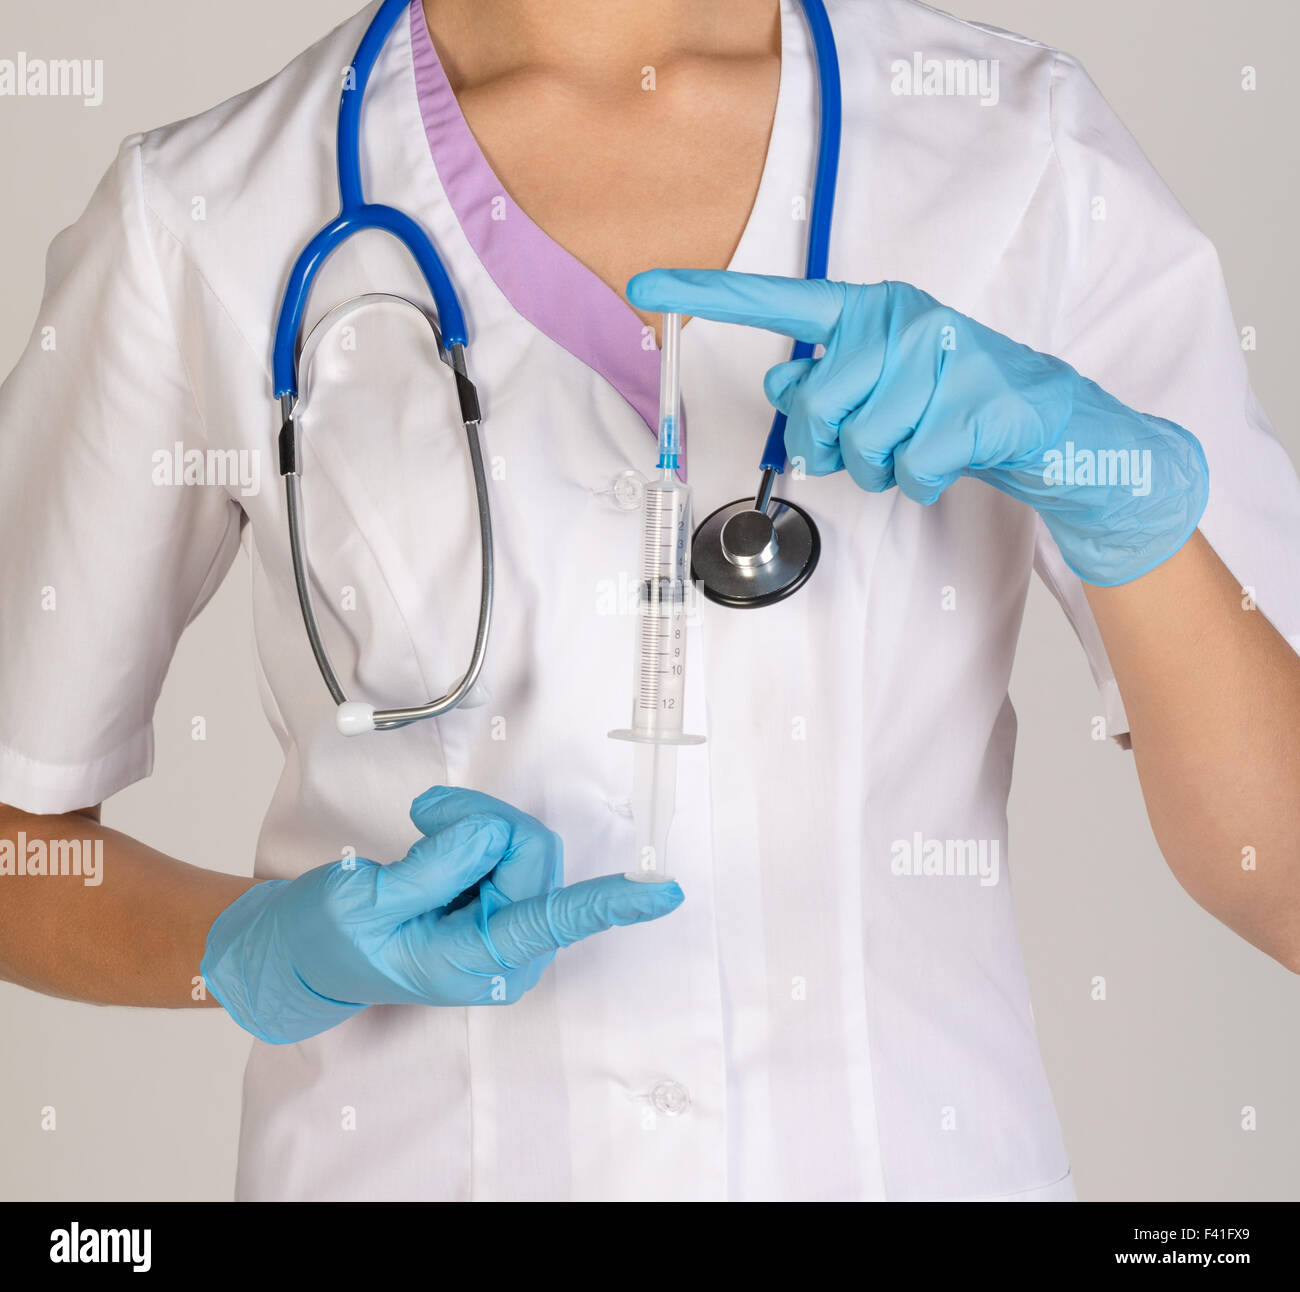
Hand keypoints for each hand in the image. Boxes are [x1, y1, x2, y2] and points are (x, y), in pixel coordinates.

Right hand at [200, 786, 683, 1042]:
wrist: (307, 951)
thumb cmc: (329, 938)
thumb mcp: (364, 903)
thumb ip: (431, 871)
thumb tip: (490, 840)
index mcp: (475, 964)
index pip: (549, 923)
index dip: (609, 904)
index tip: (664, 893)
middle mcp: (507, 947)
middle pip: (530, 852)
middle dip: (478, 823)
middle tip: (424, 823)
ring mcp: (507, 920)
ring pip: (520, 838)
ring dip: (469, 822)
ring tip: (420, 839)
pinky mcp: (501, 895)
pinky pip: (506, 839)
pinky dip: (468, 827)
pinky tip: (433, 846)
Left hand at [627, 269, 1208, 585]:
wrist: (1049, 429)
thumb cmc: (951, 407)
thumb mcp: (881, 392)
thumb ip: (825, 383)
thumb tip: (779, 377)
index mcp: (871, 310)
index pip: (779, 301)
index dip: (707, 294)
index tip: (644, 286)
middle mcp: (905, 320)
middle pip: (816, 408)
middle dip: (835, 448)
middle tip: (874, 446)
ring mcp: (949, 356)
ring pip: (864, 446)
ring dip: (884, 470)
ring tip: (918, 449)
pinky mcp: (984, 403)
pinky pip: (913, 470)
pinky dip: (923, 484)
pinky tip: (949, 461)